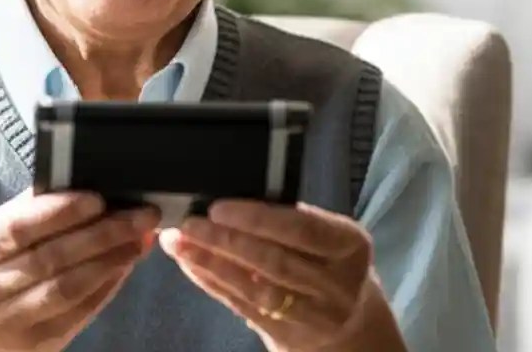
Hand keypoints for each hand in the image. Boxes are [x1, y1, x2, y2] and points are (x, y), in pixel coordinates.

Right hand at [0, 189, 158, 351]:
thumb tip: (76, 178)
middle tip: (140, 215)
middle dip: (102, 233)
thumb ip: (25, 210)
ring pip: (69, 288)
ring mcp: (11, 321)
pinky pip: (79, 312)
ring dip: (111, 261)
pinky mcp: (38, 344)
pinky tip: (125, 265)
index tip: (98, 197)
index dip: (60, 212)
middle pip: (51, 258)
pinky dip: (107, 286)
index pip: (18, 227)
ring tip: (139, 239)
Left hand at [158, 200, 405, 351]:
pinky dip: (213, 283)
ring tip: (179, 244)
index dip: (258, 218)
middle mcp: (336, 283)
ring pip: (255, 288)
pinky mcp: (288, 335)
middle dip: (225, 240)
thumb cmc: (329, 262)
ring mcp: (313, 314)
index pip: (302, 228)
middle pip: (274, 260)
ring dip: (211, 264)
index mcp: (349, 245)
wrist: (352, 323)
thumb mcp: (329, 236)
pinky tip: (191, 265)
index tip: (218, 207)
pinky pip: (243, 306)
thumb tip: (231, 196)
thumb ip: (292, 218)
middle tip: (189, 223)